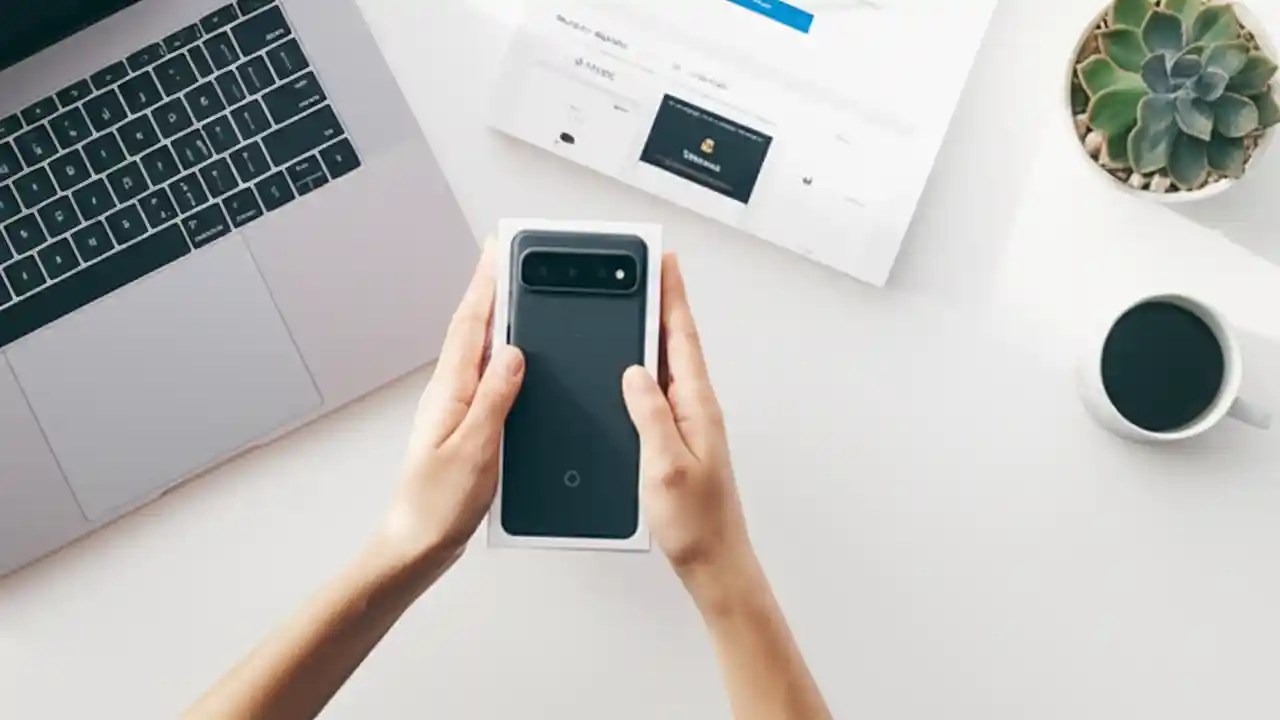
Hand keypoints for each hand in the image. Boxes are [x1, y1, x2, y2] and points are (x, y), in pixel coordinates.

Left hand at [378, 245, 524, 568]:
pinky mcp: (463, 428)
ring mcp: (454, 410)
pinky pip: (484, 379)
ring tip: (514, 294)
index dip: (485, 284)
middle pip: (472, 330)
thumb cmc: (437, 506)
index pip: (470, 325)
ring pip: (477, 352)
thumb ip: (495, 398)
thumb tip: (512, 353)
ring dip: (494, 320)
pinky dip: (498, 356)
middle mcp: (448, 394)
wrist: (415, 545)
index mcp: (450, 392)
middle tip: (508, 258)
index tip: (499, 250)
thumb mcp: (475, 449)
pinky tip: (511, 359)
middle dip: (491, 291)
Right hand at [622, 255, 755, 595]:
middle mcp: (696, 409)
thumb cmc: (696, 523)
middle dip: (660, 303)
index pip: (682, 338)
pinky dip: (645, 370)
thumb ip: (649, 414)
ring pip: (667, 366)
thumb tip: (634, 373)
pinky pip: (660, 392)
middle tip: (647, 269)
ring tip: (635, 303)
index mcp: (696, 407)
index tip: (665, 262)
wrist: (714, 562)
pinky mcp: (678, 441)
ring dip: (652, 333)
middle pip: (675, 344)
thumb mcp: (664, 464)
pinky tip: (631, 367)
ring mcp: (689, 424)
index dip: (672, 297)